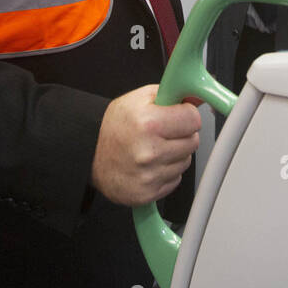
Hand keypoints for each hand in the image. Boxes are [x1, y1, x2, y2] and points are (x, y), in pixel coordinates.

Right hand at [91, 84, 201, 206]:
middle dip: (182, 135)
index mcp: (148, 123)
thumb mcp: (138, 99)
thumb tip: (198, 95)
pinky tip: (151, 165)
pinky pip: (175, 179)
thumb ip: (171, 93)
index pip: (193, 119)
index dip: (186, 115)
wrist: (89, 157)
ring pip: (186, 161)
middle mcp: (149, 151)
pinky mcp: (148, 193)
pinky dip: (167, 172)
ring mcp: (149, 175)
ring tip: (154, 148)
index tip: (177, 115)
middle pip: (193, 141)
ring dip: (176, 154)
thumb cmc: (115, 127)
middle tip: (163, 132)